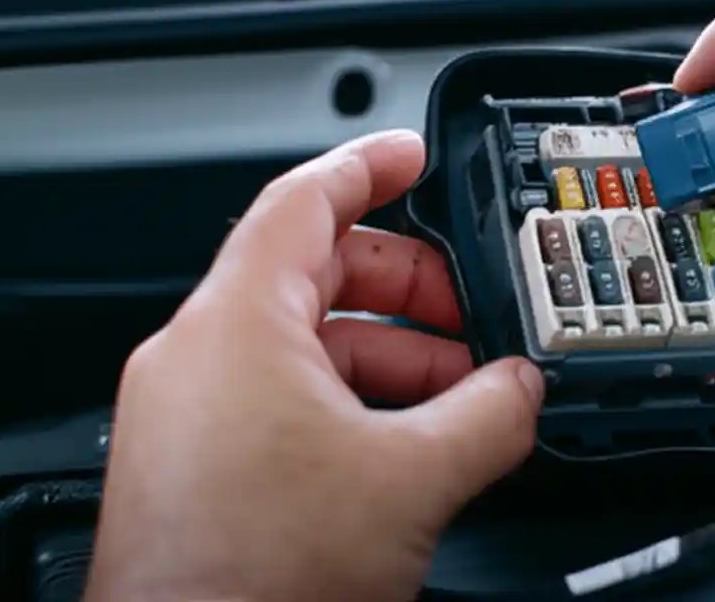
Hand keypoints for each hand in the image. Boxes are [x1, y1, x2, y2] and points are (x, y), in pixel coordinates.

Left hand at [84, 130, 544, 601]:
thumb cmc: (255, 581)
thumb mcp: (412, 480)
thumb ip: (489, 415)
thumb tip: (522, 389)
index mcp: (236, 326)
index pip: (302, 201)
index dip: (367, 165)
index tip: (411, 156)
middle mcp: (199, 358)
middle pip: (310, 272)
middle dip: (403, 284)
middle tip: (467, 304)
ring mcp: (191, 412)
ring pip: (302, 342)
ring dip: (387, 353)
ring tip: (456, 392)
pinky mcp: (198, 463)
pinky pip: (281, 396)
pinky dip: (350, 399)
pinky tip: (407, 441)